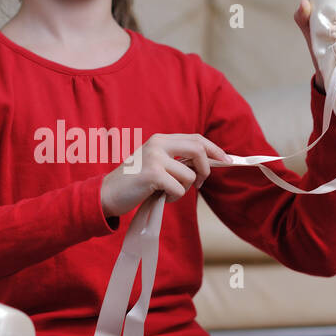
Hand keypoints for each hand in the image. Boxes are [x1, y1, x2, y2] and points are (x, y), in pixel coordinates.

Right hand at [100, 133, 229, 216]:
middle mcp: (158, 144)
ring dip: (184, 189)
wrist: (107, 194)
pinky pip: (180, 188)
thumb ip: (177, 160)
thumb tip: (209, 163)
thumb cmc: (135, 182)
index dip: (215, 149)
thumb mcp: (157, 163)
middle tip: (201, 183)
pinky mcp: (153, 174)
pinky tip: (161, 197)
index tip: (227, 161)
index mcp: (161, 139)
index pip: (196, 139)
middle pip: (199, 150)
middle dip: (206, 169)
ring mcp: (155, 158)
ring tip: (168, 192)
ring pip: (190, 175)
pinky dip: (174, 197)